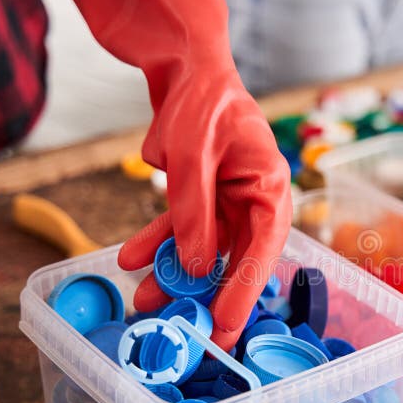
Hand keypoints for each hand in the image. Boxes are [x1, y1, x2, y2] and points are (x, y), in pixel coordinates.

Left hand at [117, 71, 291, 350]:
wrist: (184, 69)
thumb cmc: (201, 101)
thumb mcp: (192, 157)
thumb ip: (193, 215)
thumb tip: (193, 269)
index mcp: (270, 188)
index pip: (262, 249)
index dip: (244, 291)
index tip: (226, 328)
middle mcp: (255, 201)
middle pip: (234, 258)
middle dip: (207, 294)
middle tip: (191, 334)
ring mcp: (229, 202)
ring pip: (203, 249)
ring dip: (174, 273)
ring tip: (146, 301)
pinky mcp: (204, 200)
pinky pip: (181, 229)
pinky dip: (157, 243)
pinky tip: (131, 258)